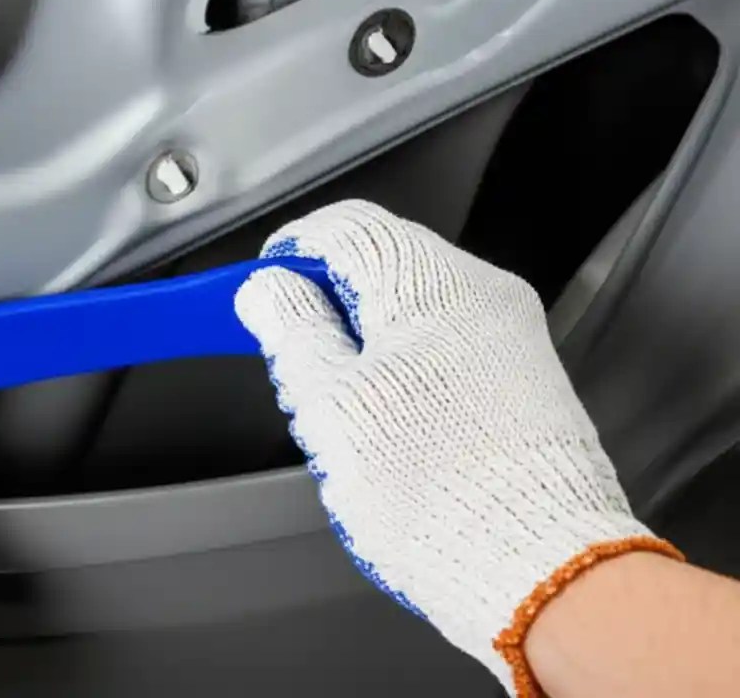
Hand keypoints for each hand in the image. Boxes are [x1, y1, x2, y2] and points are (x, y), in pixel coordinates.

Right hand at [233, 200, 679, 694]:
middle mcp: (483, 294)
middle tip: (290, 364)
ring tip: (339, 414)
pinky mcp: (523, 382)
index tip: (259, 290)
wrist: (540, 571)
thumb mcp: (329, 403)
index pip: (345, 227)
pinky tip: (389, 429)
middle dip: (326, 307)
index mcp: (431, 281)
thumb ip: (291, 330)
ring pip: (411, 311)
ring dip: (362, 344)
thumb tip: (268, 290)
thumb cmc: (437, 493)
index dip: (288, 255)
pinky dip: (403, 371)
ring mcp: (510, 337)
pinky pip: (446, 350)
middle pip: (381, 266)